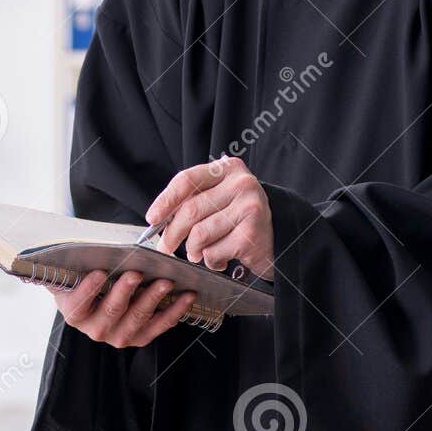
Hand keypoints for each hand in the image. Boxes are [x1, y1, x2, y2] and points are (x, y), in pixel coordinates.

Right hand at [51, 270, 197, 347]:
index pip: (79, 303)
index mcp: (75, 313)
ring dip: (153, 299)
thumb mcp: (76, 271)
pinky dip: (174, 311)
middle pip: (111, 311)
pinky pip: (158, 326)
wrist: (95, 299)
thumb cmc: (86, 279)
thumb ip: (80, 265)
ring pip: (137, 319)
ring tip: (166, 282)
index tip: (98, 273)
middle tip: (136, 273)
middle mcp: (95, 329)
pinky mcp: (139, 337)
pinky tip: (186, 297)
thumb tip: (90, 249)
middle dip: (125, 291)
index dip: (88, 290)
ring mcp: (118, 336)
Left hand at [147, 156, 273, 280]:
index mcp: (228, 168)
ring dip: (193, 251)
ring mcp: (249, 208)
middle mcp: (241, 184)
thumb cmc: (240, 218)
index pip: (187, 179)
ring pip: (199, 234)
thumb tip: (158, 220)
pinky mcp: (252, 234)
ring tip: (199, 253)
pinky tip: (221, 260)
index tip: (152, 218)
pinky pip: (213, 253)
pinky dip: (211, 262)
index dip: (165, 200)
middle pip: (190, 210)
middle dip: (172, 234)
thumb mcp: (219, 199)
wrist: (279, 238)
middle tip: (165, 247)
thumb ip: (193, 201)